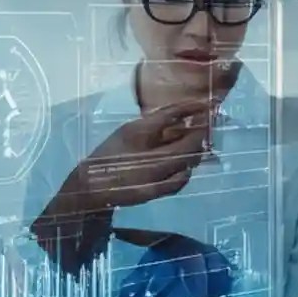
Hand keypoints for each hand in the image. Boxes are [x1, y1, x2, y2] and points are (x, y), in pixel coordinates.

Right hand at [31, 99, 213, 270]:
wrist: (89, 186)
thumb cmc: (110, 154)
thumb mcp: (129, 132)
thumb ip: (155, 125)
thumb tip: (183, 116)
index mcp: (137, 132)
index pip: (171, 114)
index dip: (192, 107)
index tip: (208, 104)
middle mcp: (147, 153)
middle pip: (188, 141)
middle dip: (202, 132)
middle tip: (209, 124)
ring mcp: (152, 176)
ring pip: (188, 161)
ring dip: (197, 150)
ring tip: (200, 142)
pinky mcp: (153, 192)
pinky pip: (180, 181)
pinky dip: (187, 170)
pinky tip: (187, 165)